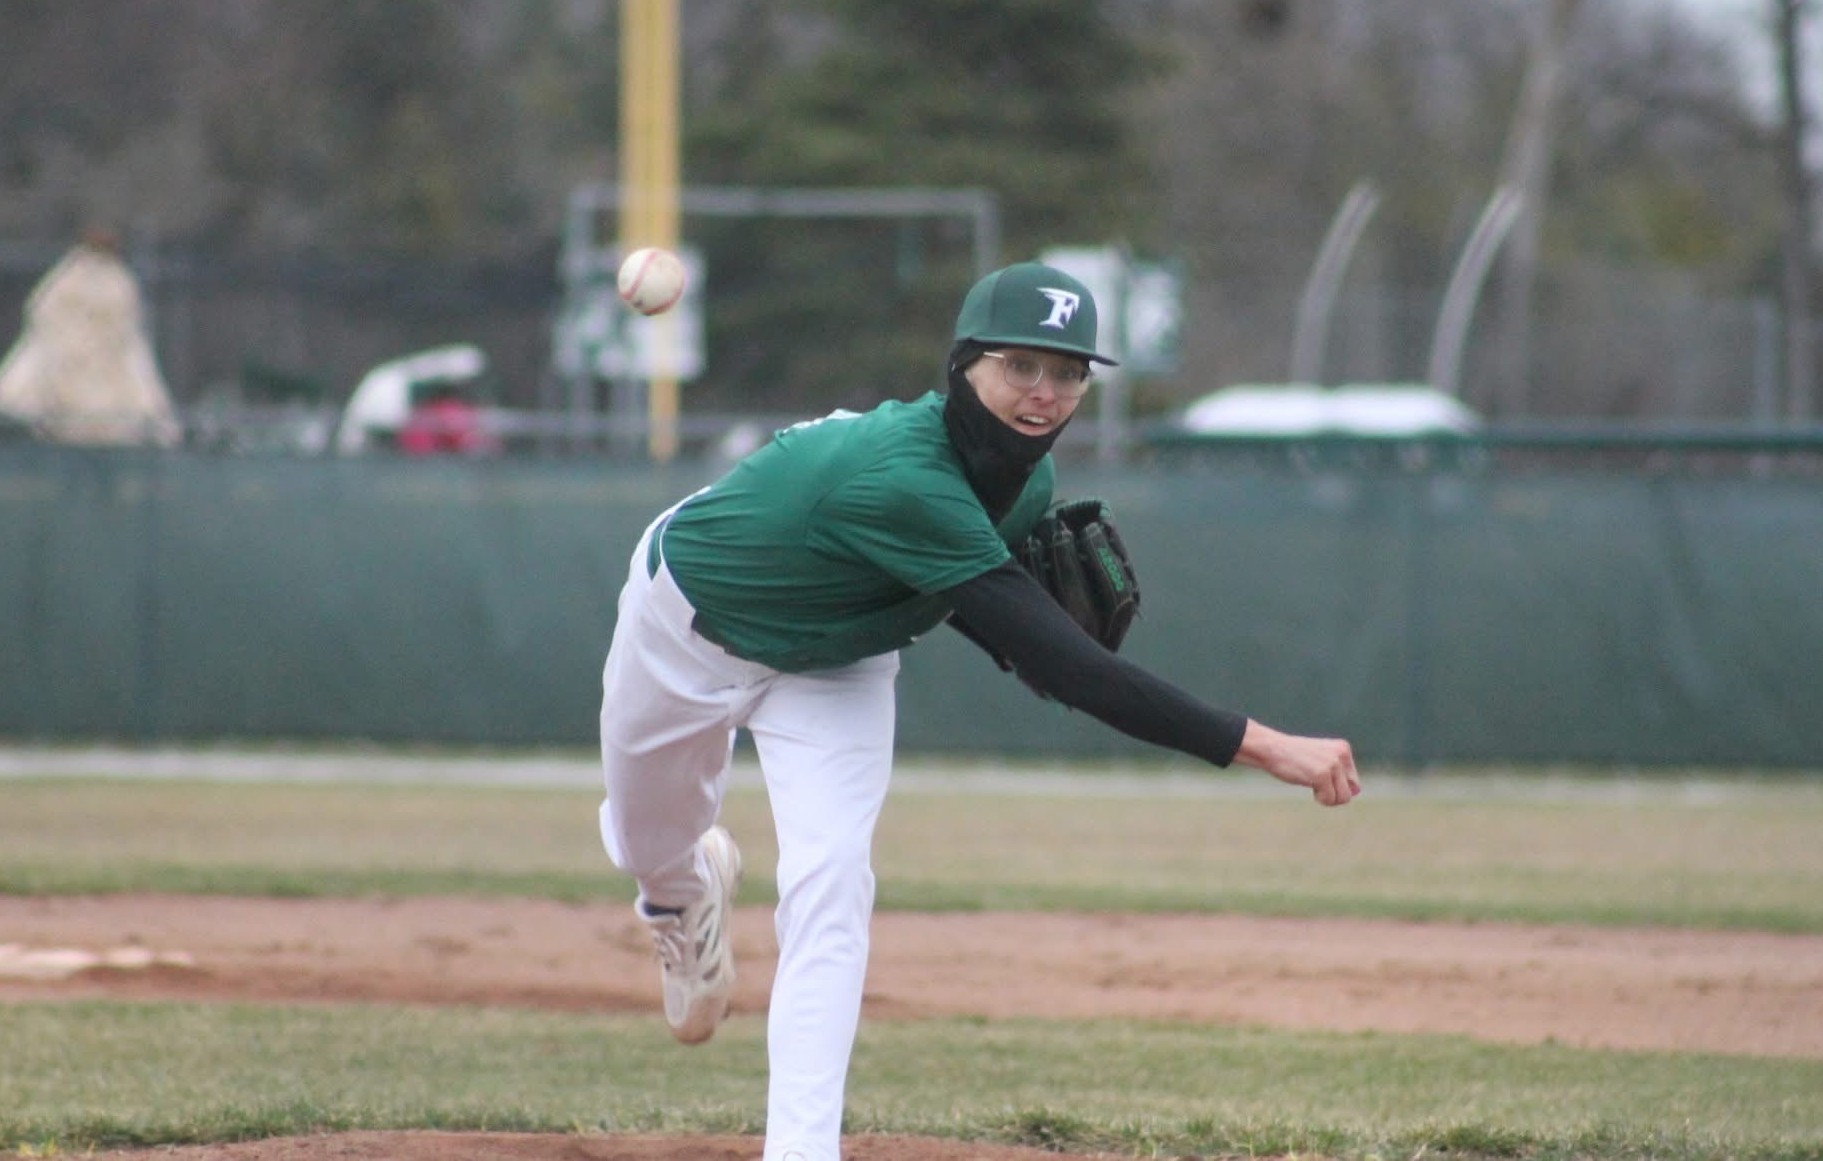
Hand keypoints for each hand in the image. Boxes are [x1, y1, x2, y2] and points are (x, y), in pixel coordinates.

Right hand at [1234, 720, 1360, 805]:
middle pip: (1350, 792)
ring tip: (1311, 783)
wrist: (1271, 748)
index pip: (1354, 782)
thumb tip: (1356, 792)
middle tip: (1315, 784)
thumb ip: (1340, 774)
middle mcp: (1341, 754)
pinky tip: (1306, 783)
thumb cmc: (1293, 756)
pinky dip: (1318, 798)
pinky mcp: (1322, 774)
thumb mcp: (1321, 759)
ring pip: (1343, 798)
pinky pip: (1329, 799)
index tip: (1319, 778)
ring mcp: (1332, 764)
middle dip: (1333, 794)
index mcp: (1343, 749)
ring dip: (1327, 798)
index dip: (1337, 787)